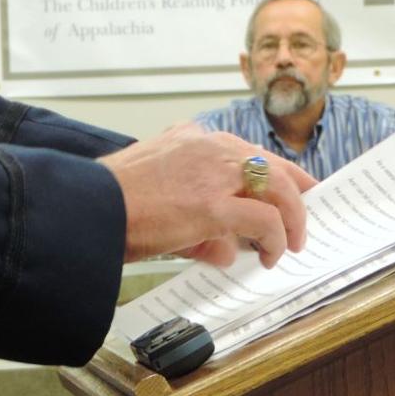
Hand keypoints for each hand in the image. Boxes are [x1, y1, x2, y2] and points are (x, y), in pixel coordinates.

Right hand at [99, 125, 315, 268]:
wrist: (88, 209)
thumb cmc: (110, 204)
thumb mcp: (159, 199)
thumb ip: (200, 224)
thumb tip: (228, 252)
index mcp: (191, 138)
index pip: (247, 150)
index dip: (275, 173)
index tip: (290, 190)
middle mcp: (208, 146)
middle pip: (273, 164)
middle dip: (299, 191)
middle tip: (306, 218)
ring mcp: (214, 172)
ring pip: (280, 187)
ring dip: (293, 219)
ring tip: (291, 245)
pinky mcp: (214, 204)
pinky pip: (266, 221)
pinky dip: (276, 240)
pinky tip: (269, 257)